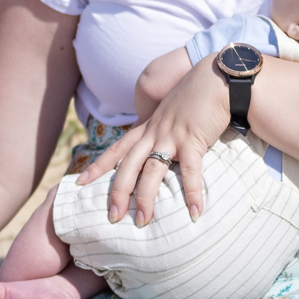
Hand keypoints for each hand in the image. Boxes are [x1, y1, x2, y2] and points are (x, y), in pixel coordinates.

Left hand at [82, 56, 229, 225]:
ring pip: (151, 171)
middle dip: (117, 192)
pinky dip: (193, 194)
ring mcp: (172, 135)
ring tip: (142, 221)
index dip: (98, 166)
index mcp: (148, 126)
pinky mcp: (193, 139)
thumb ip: (166, 129)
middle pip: (128, 165)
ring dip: (145, 198)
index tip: (80, 182)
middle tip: (112, 217)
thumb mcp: (174, 111)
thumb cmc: (199, 94)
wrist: (218, 77)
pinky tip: (195, 213)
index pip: (117, 148)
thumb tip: (167, 149)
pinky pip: (190, 172)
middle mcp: (154, 132)